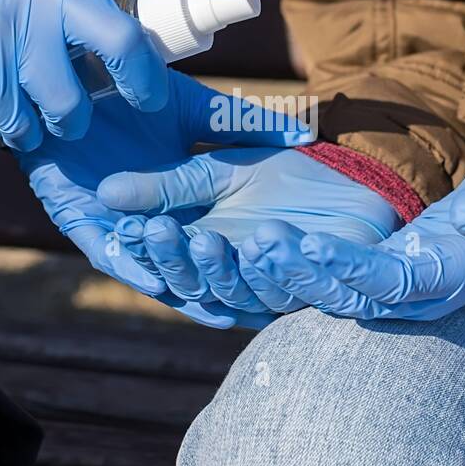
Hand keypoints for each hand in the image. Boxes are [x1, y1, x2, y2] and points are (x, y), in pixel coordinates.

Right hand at [0, 0, 270, 149]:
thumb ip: (100, 6)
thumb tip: (161, 48)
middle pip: (126, 45)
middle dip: (142, 85)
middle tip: (146, 101)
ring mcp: (14, 25)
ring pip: (70, 101)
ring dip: (66, 119)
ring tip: (50, 109)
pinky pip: (22, 120)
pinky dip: (22, 128)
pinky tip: (7, 109)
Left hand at [14, 72, 312, 326]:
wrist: (72, 71)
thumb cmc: (133, 87)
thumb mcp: (199, 108)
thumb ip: (245, 124)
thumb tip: (303, 137)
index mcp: (184, 200)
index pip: (220, 239)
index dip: (252, 258)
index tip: (287, 271)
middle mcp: (152, 221)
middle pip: (189, 262)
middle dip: (218, 277)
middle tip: (253, 296)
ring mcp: (115, 226)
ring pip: (151, 265)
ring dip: (178, 275)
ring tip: (211, 300)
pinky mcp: (80, 222)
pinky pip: (106, 253)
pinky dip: (130, 267)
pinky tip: (154, 283)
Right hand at [96, 149, 400, 321]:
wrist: (358, 176)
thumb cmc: (285, 174)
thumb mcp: (218, 171)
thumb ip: (169, 185)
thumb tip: (106, 193)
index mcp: (211, 261)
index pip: (170, 267)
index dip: (151, 251)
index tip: (130, 225)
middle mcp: (244, 285)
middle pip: (202, 287)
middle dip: (183, 260)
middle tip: (168, 229)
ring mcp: (288, 293)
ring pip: (251, 294)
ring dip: (232, 269)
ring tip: (215, 236)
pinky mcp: (336, 293)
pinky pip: (312, 289)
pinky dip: (296, 266)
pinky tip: (279, 241)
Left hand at [235, 155, 464, 319]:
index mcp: (446, 277)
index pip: (391, 280)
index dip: (351, 267)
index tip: (312, 244)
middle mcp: (414, 295)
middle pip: (348, 297)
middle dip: (303, 273)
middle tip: (259, 241)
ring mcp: (392, 291)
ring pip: (331, 296)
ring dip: (289, 275)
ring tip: (248, 244)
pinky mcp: (376, 278)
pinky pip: (329, 284)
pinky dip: (294, 273)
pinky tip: (255, 253)